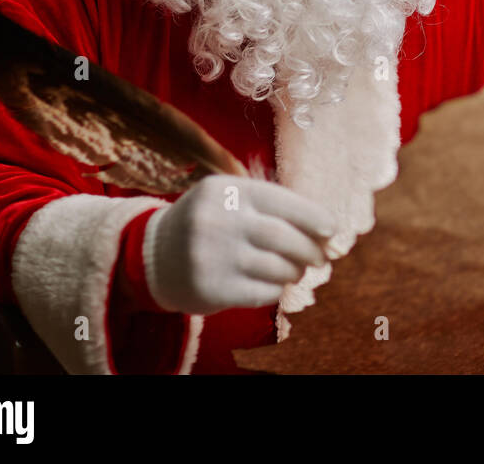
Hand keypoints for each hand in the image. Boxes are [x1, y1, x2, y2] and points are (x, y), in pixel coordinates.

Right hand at [145, 174, 334, 314]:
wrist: (152, 255)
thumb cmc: (209, 222)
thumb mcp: (230, 197)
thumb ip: (272, 205)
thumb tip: (326, 228)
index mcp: (227, 191)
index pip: (284, 202)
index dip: (315, 217)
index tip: (331, 230)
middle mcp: (218, 220)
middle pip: (284, 238)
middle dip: (311, 250)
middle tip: (320, 257)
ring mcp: (212, 256)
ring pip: (277, 268)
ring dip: (295, 271)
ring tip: (296, 270)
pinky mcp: (210, 289)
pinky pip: (263, 292)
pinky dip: (277, 288)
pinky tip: (274, 283)